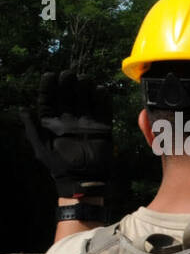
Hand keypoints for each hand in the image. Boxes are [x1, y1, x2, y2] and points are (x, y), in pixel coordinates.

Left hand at [21, 71, 112, 197]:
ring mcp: (87, 122)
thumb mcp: (40, 145)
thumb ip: (32, 127)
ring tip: (84, 79)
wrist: (82, 179)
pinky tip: (100, 90)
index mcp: (52, 121)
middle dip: (68, 84)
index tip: (50, 75)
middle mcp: (69, 119)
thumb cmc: (57, 163)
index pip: (50, 99)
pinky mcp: (103, 127)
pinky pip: (104, 110)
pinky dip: (103, 100)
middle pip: (68, 96)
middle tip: (69, 75)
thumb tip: (22, 109)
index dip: (49, 87)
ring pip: (86, 100)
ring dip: (85, 88)